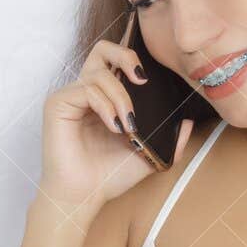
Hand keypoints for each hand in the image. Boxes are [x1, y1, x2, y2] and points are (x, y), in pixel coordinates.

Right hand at [39, 36, 193, 210]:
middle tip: (142, 79)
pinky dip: (105, 105)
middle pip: (102, 49)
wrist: (85, 197)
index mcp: (105, 97)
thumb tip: (188, 119)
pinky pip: (87, 89)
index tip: (151, 77)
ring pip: (100, 72)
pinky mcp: (58, 103)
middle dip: (126, 56)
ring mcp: (71, 96)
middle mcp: (86, 91)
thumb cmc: (110, 175)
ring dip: (121, 97)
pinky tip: (114, 126)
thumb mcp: (150, 153)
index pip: (116, 61)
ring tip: (128, 125)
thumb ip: (171, 138)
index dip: (133, 59)